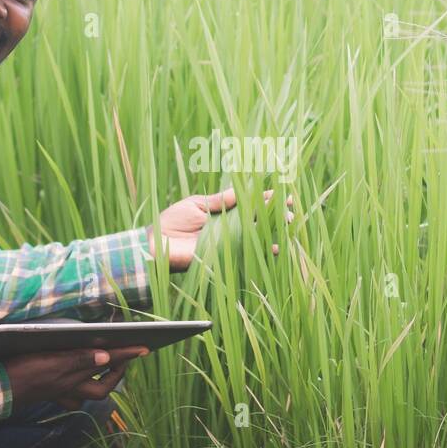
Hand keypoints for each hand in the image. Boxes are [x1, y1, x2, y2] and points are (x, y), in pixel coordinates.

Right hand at [1, 346, 148, 412]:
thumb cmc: (22, 373)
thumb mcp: (51, 362)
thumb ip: (77, 360)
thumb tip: (106, 356)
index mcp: (74, 377)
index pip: (108, 363)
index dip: (127, 355)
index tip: (145, 348)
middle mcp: (69, 387)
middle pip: (101, 387)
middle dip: (116, 374)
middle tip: (124, 358)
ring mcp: (58, 391)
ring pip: (85, 392)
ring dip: (97, 381)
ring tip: (104, 365)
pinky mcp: (47, 390)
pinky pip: (67, 393)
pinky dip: (75, 385)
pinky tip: (74, 379)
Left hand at [146, 187, 294, 271]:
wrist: (156, 244)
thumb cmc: (172, 221)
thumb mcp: (197, 204)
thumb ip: (220, 200)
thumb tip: (241, 189)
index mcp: (222, 213)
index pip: (249, 204)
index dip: (266, 199)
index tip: (283, 194)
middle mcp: (228, 229)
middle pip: (257, 221)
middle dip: (275, 216)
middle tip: (290, 212)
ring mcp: (228, 244)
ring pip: (256, 237)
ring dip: (273, 232)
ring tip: (288, 226)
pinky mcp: (224, 257)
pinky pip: (246, 254)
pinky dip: (261, 251)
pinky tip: (275, 248)